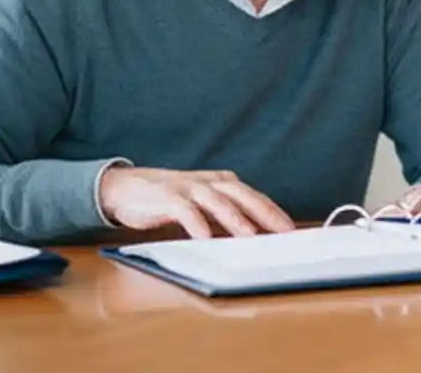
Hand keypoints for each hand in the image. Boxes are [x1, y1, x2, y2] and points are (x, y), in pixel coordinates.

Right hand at [98, 167, 293, 237]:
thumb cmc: (171, 200)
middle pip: (243, 196)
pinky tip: (205, 239)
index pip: (255, 197)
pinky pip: (186, 211)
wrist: (127, 188)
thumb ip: (226, 216)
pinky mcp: (168, 198)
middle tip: (283, 232)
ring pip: (218, 202)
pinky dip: (197, 224)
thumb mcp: (204, 206)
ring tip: (251, 237)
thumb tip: (256, 238)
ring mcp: (189, 188)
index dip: (275, 212)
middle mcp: (209, 182)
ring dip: (236, 220)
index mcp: (222, 183)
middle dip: (265, 214)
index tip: (293, 230)